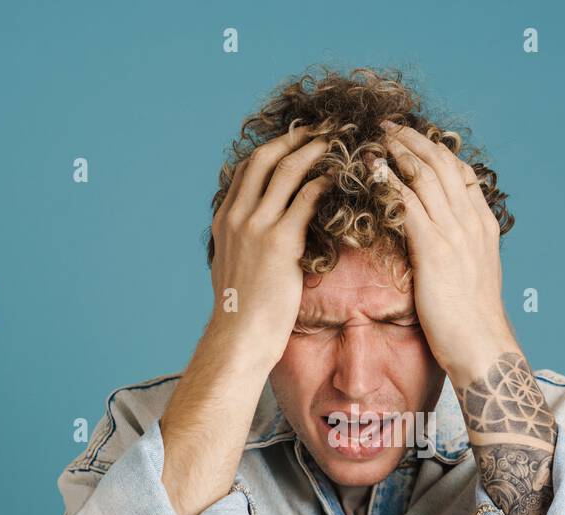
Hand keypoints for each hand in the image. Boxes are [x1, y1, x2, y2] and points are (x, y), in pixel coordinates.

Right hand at [208, 122, 332, 370]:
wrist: (240, 336)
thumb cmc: (242, 313)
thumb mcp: (232, 269)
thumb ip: (241, 245)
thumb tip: (254, 240)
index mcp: (224, 221)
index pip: (245, 171)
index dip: (271, 150)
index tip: (294, 140)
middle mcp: (237, 216)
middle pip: (263, 158)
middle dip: (293, 138)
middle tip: (319, 129)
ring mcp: (256, 226)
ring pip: (286, 171)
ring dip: (314, 151)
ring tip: (337, 142)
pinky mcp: (279, 241)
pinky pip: (306, 199)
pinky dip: (324, 182)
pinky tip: (340, 176)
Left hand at [377, 119, 518, 387]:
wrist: (481, 345)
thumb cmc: (471, 321)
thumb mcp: (472, 275)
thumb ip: (459, 252)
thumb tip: (441, 246)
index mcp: (482, 225)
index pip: (461, 173)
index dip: (436, 150)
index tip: (414, 139)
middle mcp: (471, 221)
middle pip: (442, 163)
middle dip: (414, 139)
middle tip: (388, 125)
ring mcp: (454, 232)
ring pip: (424, 174)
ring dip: (398, 150)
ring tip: (376, 137)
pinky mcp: (433, 247)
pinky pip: (408, 201)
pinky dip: (388, 180)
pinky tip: (371, 169)